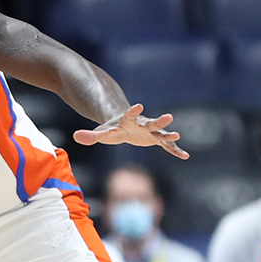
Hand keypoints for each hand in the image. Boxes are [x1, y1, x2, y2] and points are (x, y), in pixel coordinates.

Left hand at [72, 104, 187, 159]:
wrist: (125, 125)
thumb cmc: (112, 129)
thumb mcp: (101, 133)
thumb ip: (90, 135)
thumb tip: (75, 136)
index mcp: (128, 120)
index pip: (130, 115)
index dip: (134, 111)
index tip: (138, 105)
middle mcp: (142, 124)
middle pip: (151, 122)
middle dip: (159, 121)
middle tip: (169, 116)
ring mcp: (150, 132)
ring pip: (161, 133)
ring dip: (169, 135)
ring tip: (177, 136)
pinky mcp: (155, 140)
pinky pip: (166, 146)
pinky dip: (175, 150)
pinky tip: (185, 156)